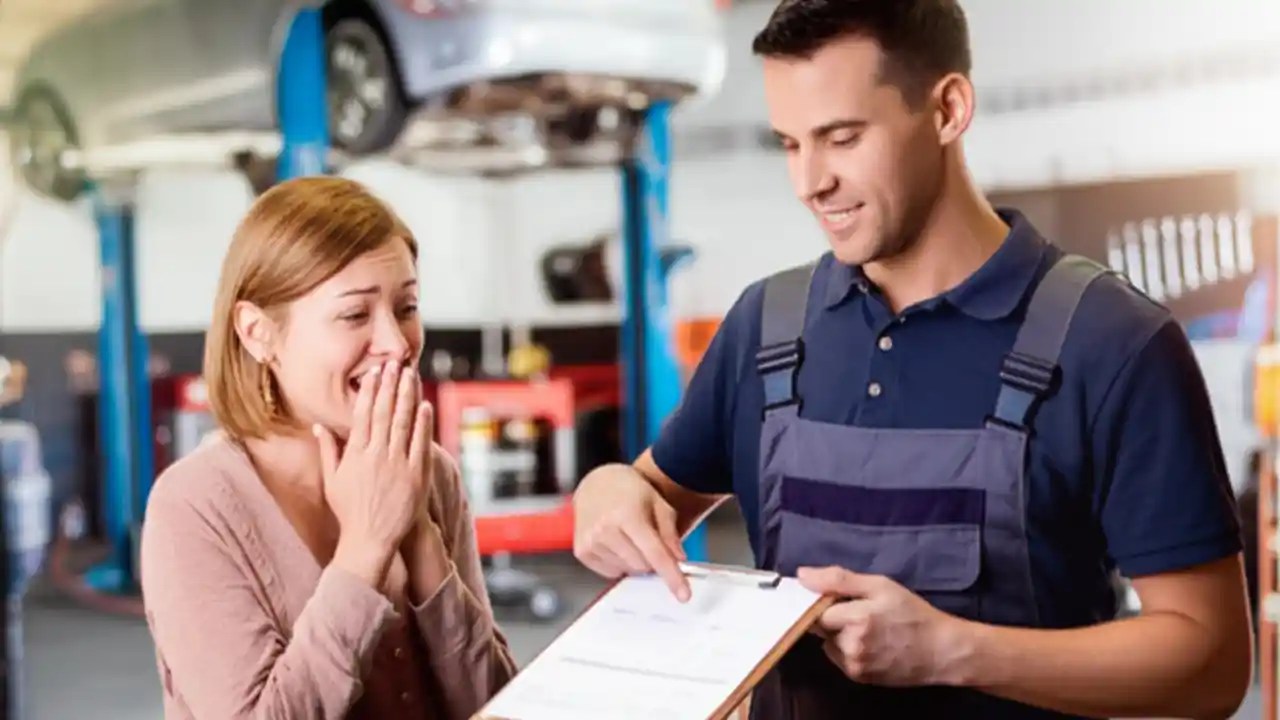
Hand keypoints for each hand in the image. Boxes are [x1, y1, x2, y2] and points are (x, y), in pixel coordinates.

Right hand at [315, 360, 432, 589]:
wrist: (370, 539)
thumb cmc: (349, 511)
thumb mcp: (331, 481)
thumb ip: (328, 451)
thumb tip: (319, 426)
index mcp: (355, 454)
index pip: (363, 415)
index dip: (369, 391)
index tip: (374, 373)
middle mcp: (376, 456)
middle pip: (384, 413)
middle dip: (389, 386)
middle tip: (394, 364)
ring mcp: (398, 465)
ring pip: (403, 423)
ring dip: (407, 397)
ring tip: (410, 376)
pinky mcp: (416, 475)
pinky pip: (420, 444)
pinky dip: (423, 423)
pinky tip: (424, 405)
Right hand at [573, 464, 689, 600]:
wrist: (597, 482)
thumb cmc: (629, 490)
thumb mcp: (658, 502)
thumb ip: (669, 532)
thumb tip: (678, 559)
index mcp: (628, 515)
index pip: (654, 553)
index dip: (671, 575)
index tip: (683, 594)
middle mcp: (606, 529)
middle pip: (642, 566)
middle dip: (652, 560)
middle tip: (648, 540)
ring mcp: (591, 542)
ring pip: (627, 571)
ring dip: (635, 561)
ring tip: (629, 536)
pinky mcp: (582, 552)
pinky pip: (611, 573)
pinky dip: (620, 563)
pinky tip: (617, 543)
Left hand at [798, 566, 965, 687]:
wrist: (940, 651)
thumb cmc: (913, 613)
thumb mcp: (880, 586)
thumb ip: (839, 579)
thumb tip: (802, 575)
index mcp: (856, 618)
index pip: (816, 609)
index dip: (826, 602)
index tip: (840, 599)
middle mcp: (851, 645)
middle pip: (822, 628)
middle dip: (835, 618)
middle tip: (861, 612)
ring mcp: (854, 664)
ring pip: (830, 644)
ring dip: (840, 635)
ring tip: (869, 629)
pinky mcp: (859, 677)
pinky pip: (840, 658)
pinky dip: (848, 650)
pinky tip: (871, 644)